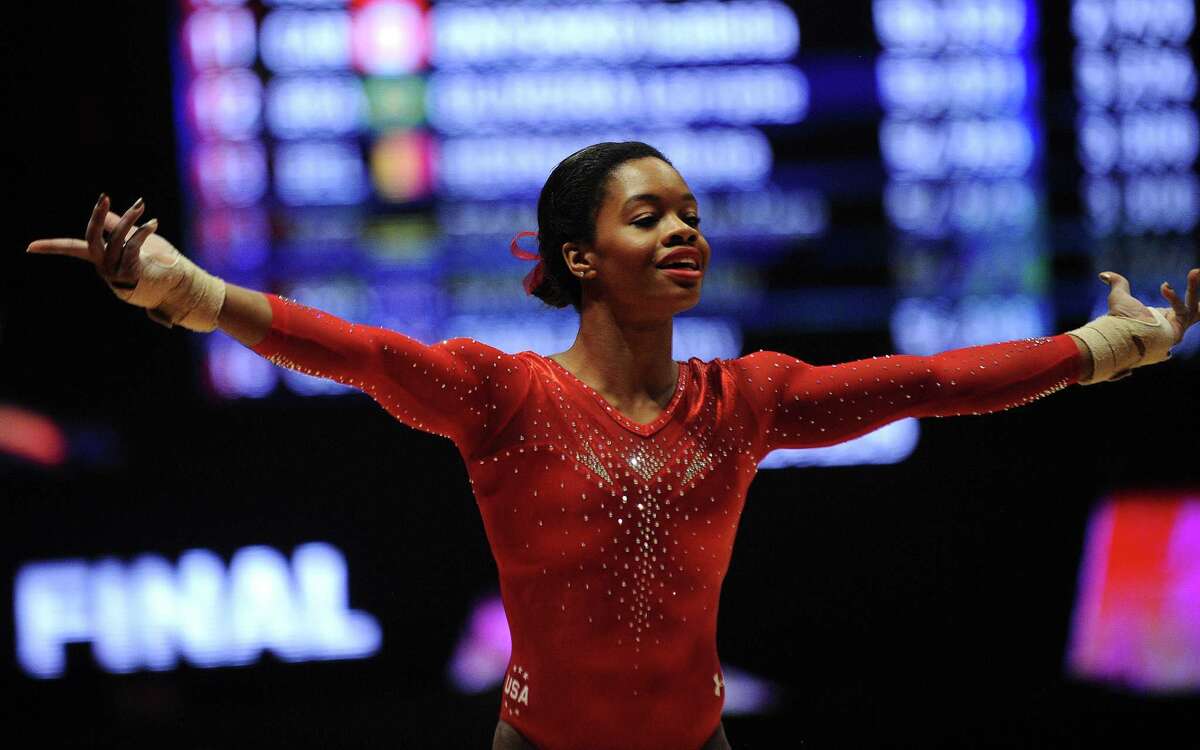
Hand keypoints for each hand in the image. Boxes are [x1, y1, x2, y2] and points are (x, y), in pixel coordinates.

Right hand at [27, 194, 171, 293]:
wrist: (179, 289)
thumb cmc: (159, 267)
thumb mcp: (137, 244)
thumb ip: (118, 229)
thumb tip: (105, 211)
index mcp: (102, 260)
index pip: (72, 250)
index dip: (51, 247)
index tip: (30, 247)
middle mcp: (105, 268)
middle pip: (90, 240)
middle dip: (96, 217)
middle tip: (104, 197)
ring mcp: (118, 273)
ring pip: (116, 240)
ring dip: (129, 220)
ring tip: (141, 206)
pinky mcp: (133, 274)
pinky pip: (132, 246)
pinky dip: (142, 231)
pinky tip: (153, 222)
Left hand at [1100, 268, 1199, 344]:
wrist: (1120, 336)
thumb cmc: (1120, 321)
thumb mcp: (1119, 297)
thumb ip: (1118, 283)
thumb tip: (1103, 274)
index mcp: (1159, 319)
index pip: (1178, 307)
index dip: (1177, 295)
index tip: (1165, 284)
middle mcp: (1170, 326)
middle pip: (1191, 307)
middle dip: (1195, 288)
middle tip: (1196, 270)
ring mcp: (1175, 330)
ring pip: (1192, 308)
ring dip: (1194, 288)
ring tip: (1195, 271)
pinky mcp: (1177, 332)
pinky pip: (1182, 311)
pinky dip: (1174, 298)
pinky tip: (1164, 287)